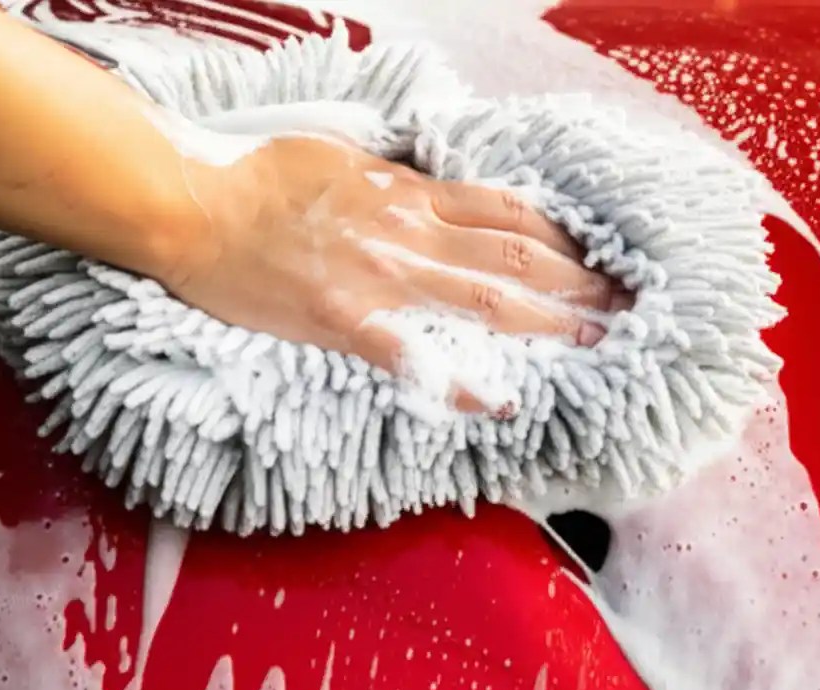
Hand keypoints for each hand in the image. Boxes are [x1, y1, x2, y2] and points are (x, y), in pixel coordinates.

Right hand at [161, 135, 618, 406]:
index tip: (600, 254)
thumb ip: (398, 182)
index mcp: (412, 193)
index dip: (564, 235)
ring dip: (549, 321)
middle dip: (579, 281)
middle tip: (625, 304)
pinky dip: (464, 379)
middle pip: (517, 256)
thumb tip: (432, 192)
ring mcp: (385, 278)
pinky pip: (418, 355)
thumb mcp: (345, 158)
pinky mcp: (348, 321)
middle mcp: (413, 232)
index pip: (510, 213)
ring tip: (597, 340)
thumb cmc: (263, 176)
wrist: (194, 203)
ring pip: (486, 298)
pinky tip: (504, 401)